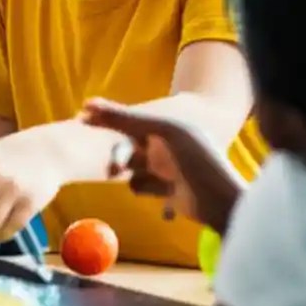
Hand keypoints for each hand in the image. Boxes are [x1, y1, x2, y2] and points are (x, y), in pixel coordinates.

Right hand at [80, 97, 243, 233]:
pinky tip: (168, 197)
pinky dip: (151, 193)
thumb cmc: (197, 158)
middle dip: (119, 159)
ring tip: (161, 184)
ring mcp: (163, 169)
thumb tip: (86, 104)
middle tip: (114, 169)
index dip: (104, 122)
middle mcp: (161, 146)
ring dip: (139, 179)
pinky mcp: (165, 191)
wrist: (223, 201)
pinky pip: (142, 189)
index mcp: (162, 126)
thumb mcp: (164, 130)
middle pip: (124, 150)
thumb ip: (127, 117)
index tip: (82, 124)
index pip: (125, 121)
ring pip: (131, 173)